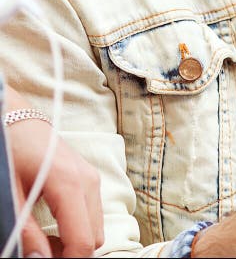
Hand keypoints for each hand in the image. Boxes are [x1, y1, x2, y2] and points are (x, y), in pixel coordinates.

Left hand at [5, 90, 102, 257]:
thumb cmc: (11, 153)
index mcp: (71, 185)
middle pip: (95, 237)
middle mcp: (89, 181)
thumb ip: (26, 231)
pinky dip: (77, 228)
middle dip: (72, 254)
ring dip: (75, 242)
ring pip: (96, 226)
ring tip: (44, 245)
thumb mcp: (11, 195)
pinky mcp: (89, 177)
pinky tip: (53, 229)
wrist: (16, 119)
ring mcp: (92, 177)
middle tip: (41, 257)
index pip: (83, 241)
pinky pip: (92, 213)